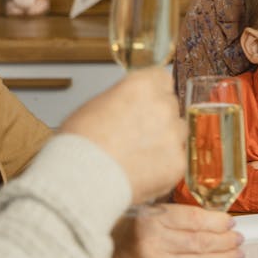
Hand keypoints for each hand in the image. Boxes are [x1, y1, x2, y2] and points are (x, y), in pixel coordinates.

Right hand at [59, 67, 184, 204]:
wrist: (80, 179)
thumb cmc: (79, 143)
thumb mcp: (95, 104)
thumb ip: (123, 97)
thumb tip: (132, 102)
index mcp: (143, 86)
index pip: (162, 78)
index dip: (153, 92)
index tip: (146, 102)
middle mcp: (164, 106)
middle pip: (170, 106)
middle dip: (158, 118)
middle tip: (137, 134)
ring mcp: (174, 134)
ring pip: (178, 132)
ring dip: (164, 140)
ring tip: (137, 155)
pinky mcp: (178, 162)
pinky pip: (176, 160)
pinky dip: (163, 166)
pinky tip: (141, 171)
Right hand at [109, 203, 241, 257]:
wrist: (103, 257)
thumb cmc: (126, 232)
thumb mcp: (146, 213)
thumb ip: (176, 215)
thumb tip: (214, 218)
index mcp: (151, 220)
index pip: (195, 219)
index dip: (218, 221)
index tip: (229, 222)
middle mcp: (153, 244)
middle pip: (201, 242)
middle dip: (226, 241)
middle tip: (238, 238)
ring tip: (236, 254)